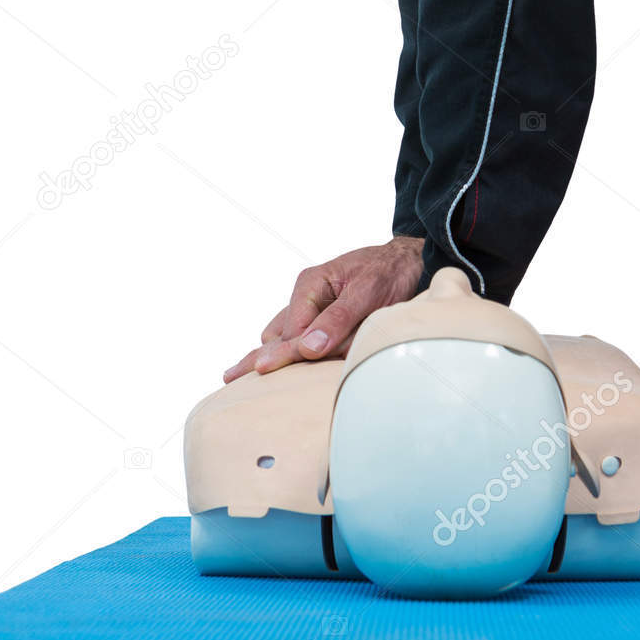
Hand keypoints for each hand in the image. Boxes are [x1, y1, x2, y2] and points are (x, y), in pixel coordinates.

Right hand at [222, 235, 424, 381]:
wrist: (410, 262)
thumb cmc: (389, 273)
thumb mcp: (367, 293)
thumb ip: (338, 320)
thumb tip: (307, 349)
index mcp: (310, 284)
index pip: (292, 330)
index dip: (286, 354)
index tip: (269, 374)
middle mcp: (306, 296)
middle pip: (277, 333)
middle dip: (259, 355)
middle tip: (229, 377)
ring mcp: (313, 307)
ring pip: (283, 335)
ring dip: (272, 353)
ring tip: (239, 375)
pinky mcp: (323, 317)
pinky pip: (297, 335)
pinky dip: (287, 348)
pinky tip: (271, 360)